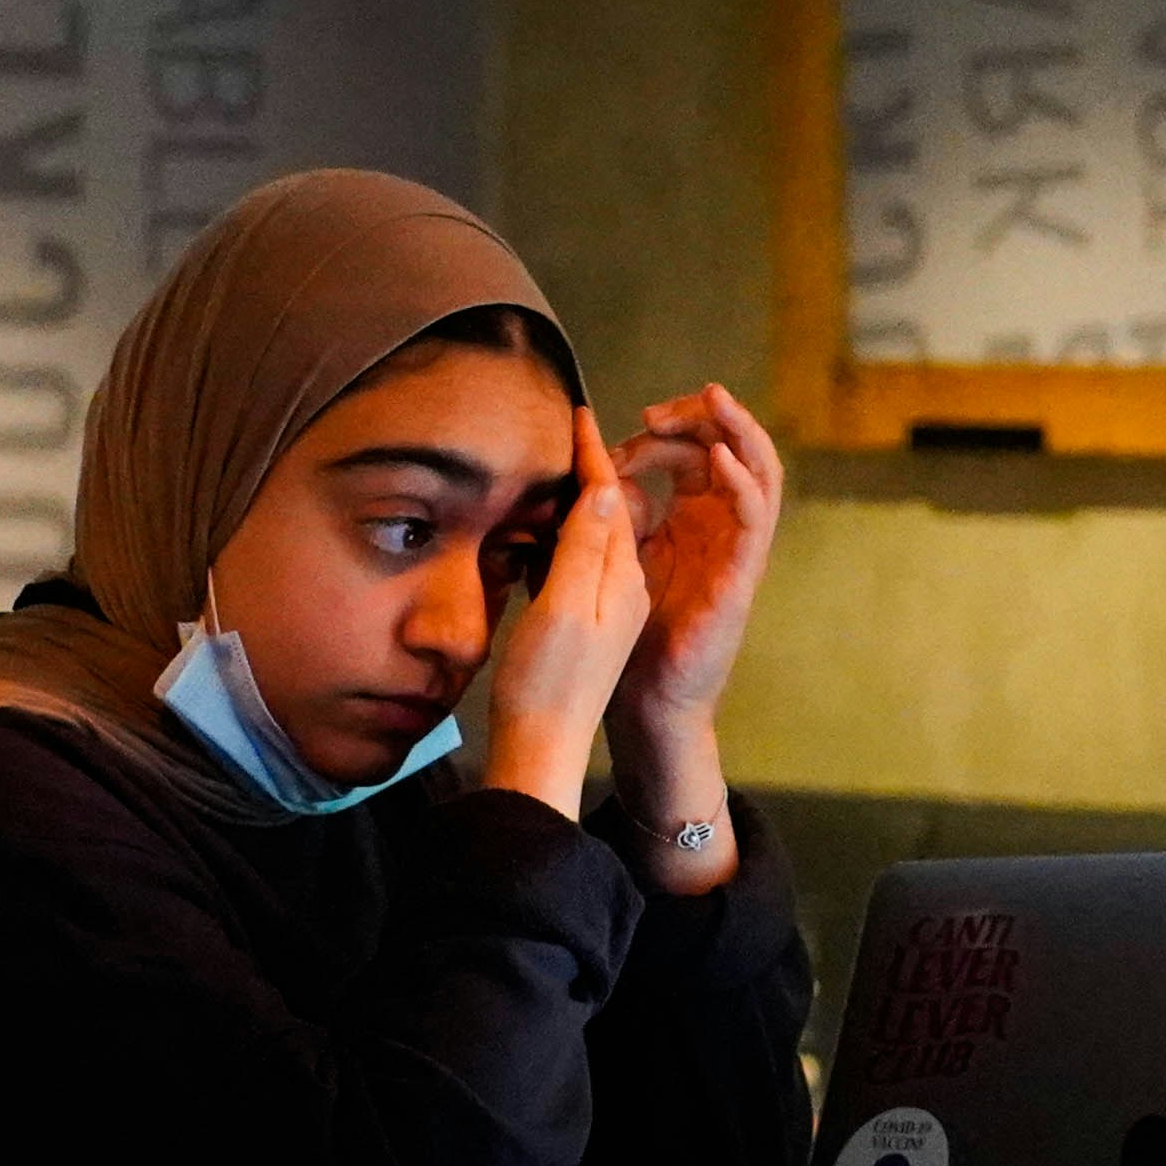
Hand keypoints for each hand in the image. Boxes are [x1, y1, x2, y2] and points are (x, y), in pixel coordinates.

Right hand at [474, 407, 648, 818]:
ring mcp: (607, 609)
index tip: (579, 415)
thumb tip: (606, 488)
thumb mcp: (562, 609)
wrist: (542, 751)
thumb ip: (583, 548)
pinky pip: (585, 563)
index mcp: (619, 578)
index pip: (610, 499)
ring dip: (586, 501)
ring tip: (566, 468)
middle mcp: (623, 588)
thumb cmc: (547, 686)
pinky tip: (547, 532)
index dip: (593, 455)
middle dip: (598, 469)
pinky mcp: (588, 628)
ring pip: (600, 537)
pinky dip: (570, 535)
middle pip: (614, 512)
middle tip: (575, 432)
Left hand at [609, 385, 781, 743]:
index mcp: (691, 517)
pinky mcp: (742, 575)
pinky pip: (757, 518)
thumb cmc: (630, 633)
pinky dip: (744, 481)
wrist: (644, 697)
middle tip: (659, 410)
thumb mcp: (616, 554)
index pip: (693, 448)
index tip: (617, 432)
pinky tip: (718, 458)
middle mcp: (720, 526)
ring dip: (739, 429)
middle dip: (700, 415)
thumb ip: (616, 511)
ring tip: (715, 399)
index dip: (663, 429)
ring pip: (760, 470)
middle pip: (730, 446)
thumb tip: (605, 466)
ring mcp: (736, 548)